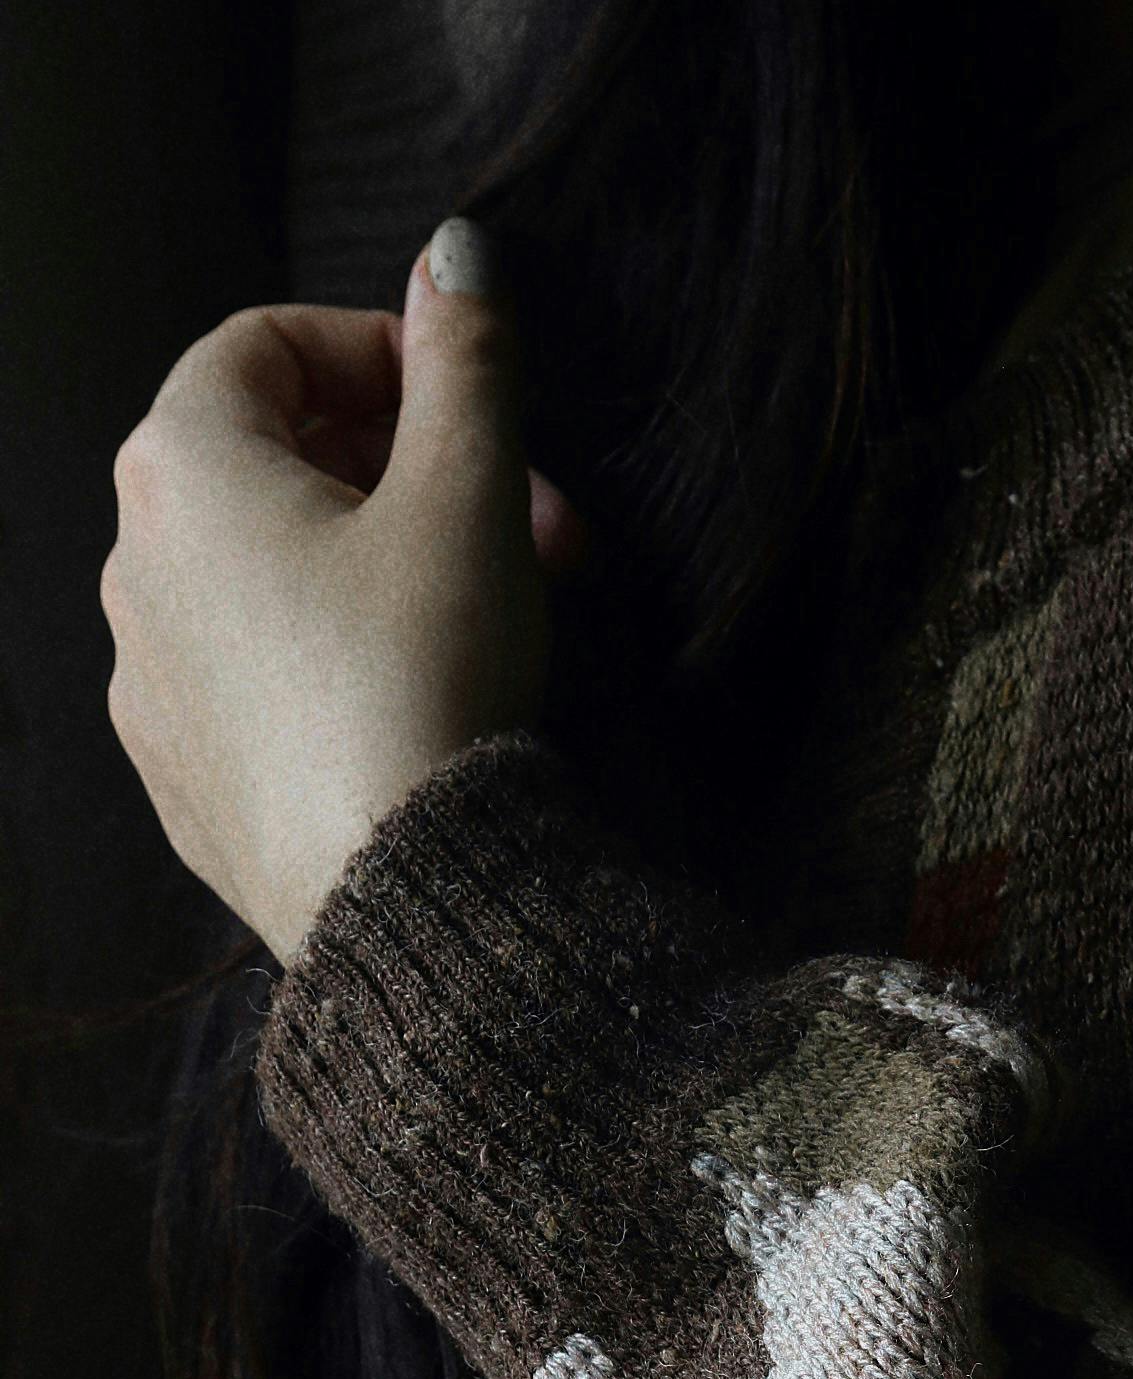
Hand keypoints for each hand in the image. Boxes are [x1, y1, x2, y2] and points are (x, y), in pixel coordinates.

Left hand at [101, 218, 585, 965]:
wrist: (405, 904)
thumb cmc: (427, 687)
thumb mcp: (471, 499)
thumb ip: (466, 363)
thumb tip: (457, 252)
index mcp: (181, 470)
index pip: (267, 344)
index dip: (384, 353)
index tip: (475, 402)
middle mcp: (135, 570)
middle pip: (270, 464)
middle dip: (410, 473)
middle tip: (530, 520)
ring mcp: (150, 688)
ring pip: (268, 579)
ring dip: (382, 568)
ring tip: (493, 616)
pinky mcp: (187, 785)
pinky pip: (259, 684)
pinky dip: (337, 662)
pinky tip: (423, 703)